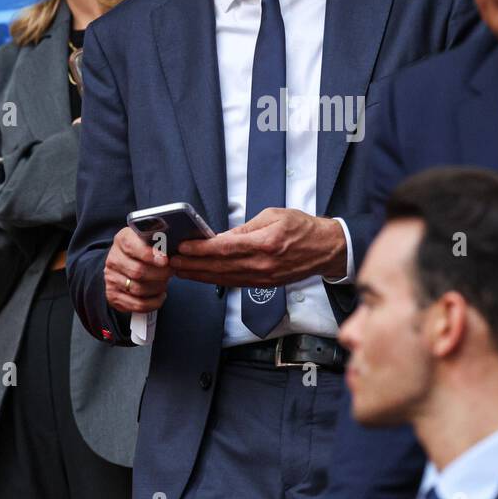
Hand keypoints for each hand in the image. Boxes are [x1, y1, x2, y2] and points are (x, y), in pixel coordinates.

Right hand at [105, 226, 170, 313]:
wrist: (125, 264)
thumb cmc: (144, 250)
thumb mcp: (149, 239)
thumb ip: (160, 240)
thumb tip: (175, 247)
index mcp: (122, 240)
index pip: (132, 246)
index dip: (149, 254)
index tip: (165, 260)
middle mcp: (113, 259)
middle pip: (138, 271)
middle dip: (160, 274)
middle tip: (171, 272)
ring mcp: (111, 279)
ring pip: (138, 289)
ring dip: (158, 287)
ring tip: (165, 282)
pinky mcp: (114, 296)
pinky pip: (138, 304)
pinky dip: (154, 302)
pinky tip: (161, 295)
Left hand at [171, 208, 346, 287]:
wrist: (326, 249)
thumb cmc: (303, 228)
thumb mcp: (274, 215)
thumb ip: (246, 227)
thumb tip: (221, 236)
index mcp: (265, 243)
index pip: (225, 247)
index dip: (201, 248)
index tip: (183, 246)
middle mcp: (263, 263)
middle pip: (220, 266)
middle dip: (192, 264)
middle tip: (171, 261)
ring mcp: (263, 276)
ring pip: (224, 278)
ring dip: (199, 275)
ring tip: (179, 270)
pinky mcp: (264, 283)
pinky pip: (234, 283)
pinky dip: (214, 280)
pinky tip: (201, 276)